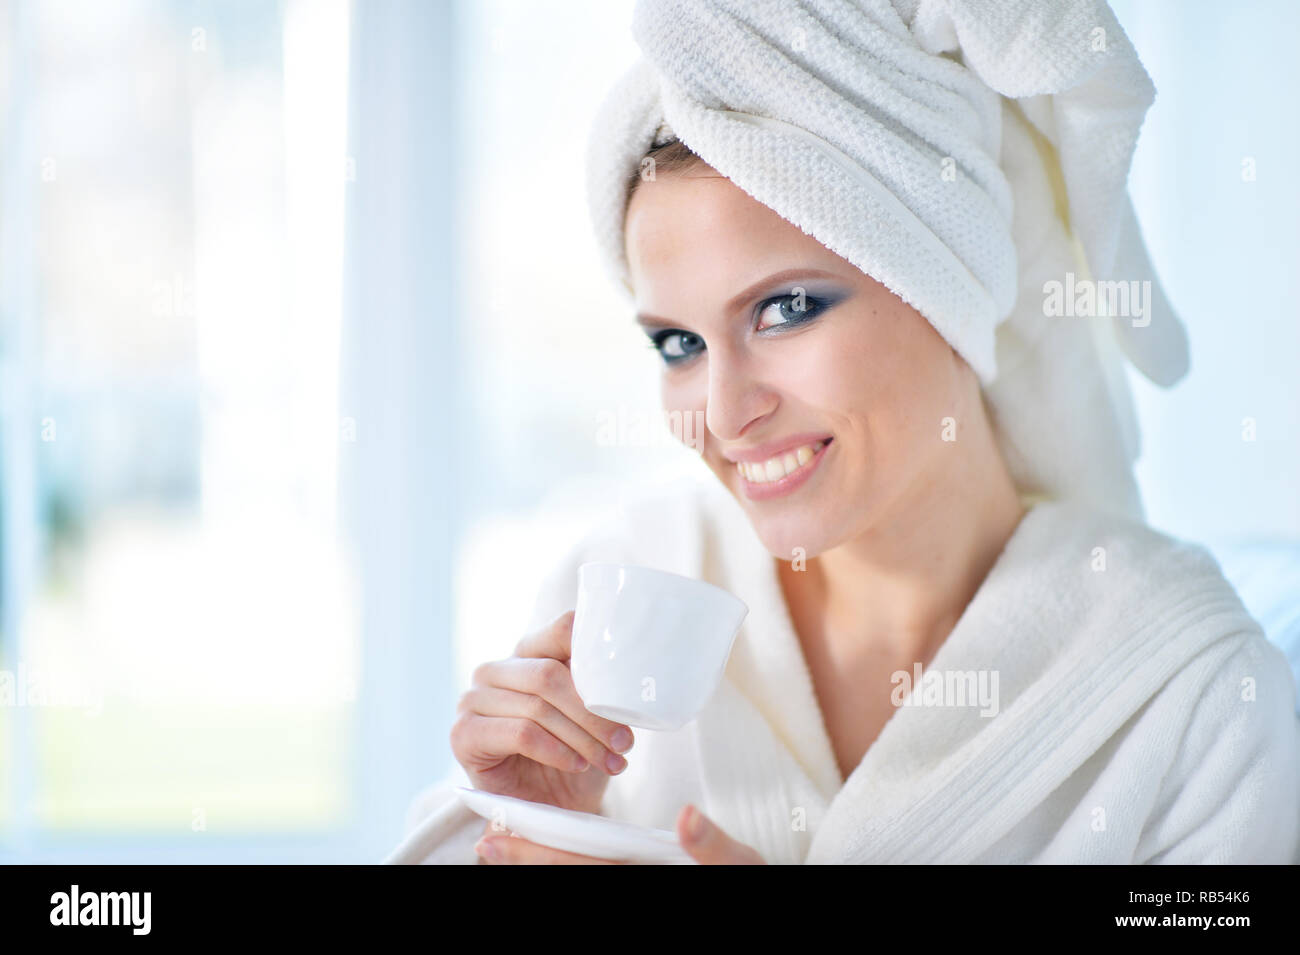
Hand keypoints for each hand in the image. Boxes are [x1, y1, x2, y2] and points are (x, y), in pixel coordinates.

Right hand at [450, 610, 634, 814]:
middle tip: (624, 742)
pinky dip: (556, 750)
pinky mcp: (464, 734)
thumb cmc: (574, 756)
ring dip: (581, 737)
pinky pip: (521, 733)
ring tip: (610, 760)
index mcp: (526, 652)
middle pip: (549, 674)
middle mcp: (495, 670)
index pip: (560, 631)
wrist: (550, 812)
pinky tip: (576, 765)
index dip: (594, 654)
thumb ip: (597, 684)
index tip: (626, 689)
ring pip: (537, 706)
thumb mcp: (592, 715)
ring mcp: (473, 700)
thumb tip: (626, 672)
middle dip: (592, 712)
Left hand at [473, 804, 765, 864]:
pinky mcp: (631, 883)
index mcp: (646, 875)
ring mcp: (628, 888)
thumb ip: (713, 844)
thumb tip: (686, 819)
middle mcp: (629, 887)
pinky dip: (565, 863)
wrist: (749, 886)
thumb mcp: (740, 863)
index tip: (500, 837)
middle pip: (568, 874)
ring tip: (501, 847)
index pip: (585, 865)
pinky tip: (546, 853)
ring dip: (539, 863)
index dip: (541, 851)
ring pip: (574, 876)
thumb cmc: (750, 879)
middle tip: (485, 842)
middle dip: (526, 859)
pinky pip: (590, 873)